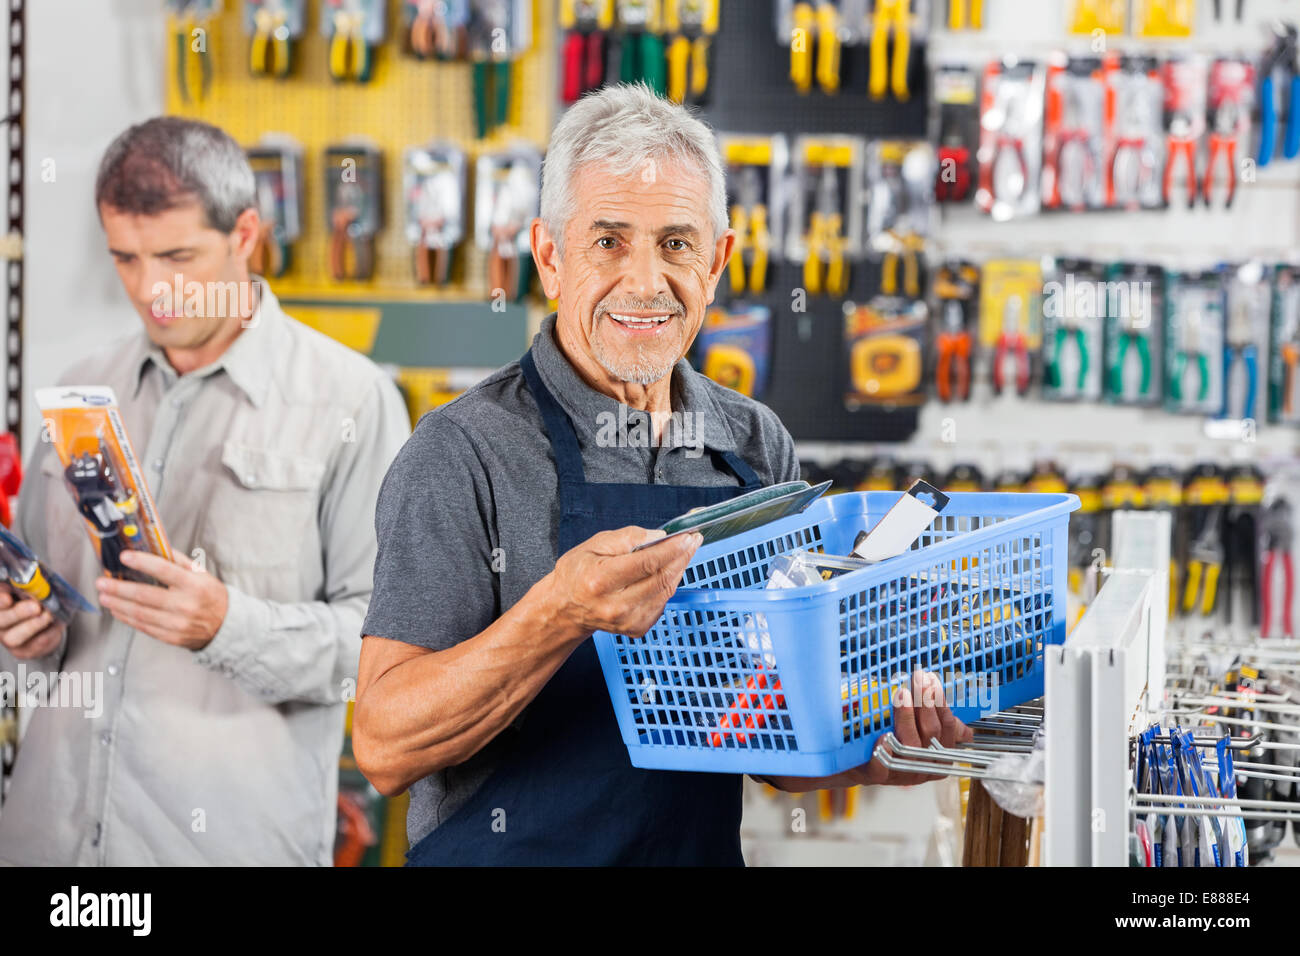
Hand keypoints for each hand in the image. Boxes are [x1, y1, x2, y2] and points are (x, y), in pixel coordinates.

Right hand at [0, 590, 64, 659]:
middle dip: (18, 613)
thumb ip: (29, 586)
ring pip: (14, 637)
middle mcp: (0, 623)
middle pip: (1, 620)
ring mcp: (9, 639)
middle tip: (35, 607)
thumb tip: (36, 579)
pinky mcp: (23, 651)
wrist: (46, 625)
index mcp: (1, 606)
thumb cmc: (35, 603)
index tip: (8, 598)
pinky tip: (56, 624)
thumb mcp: (31, 590)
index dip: (0, 601)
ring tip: (48, 615)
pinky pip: (34, 645)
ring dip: (33, 625)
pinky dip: (48, 633)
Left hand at [96, 550, 228, 650]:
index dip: (142, 563)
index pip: (164, 570)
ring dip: (117, 604)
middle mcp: (185, 604)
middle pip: (144, 595)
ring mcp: (177, 623)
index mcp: (193, 584)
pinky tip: (117, 609)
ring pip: (140, 613)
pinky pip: (143, 627)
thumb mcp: (201, 574)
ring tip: (104, 595)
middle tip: (102, 582)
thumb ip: (177, 561)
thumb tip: (152, 548)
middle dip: (119, 588)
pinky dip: (126, 617)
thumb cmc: (210, 595)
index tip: (124, 557)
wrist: (225, 626)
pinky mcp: (171, 637)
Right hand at [545, 527, 701, 639]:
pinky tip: (664, 572)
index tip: (687, 536)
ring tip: (681, 552)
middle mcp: (616, 605)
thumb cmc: (577, 573)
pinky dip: (668, 585)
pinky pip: (663, 602)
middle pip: (661, 578)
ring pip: (667, 591)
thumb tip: (658, 537)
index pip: (646, 563)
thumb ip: (627, 538)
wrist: (566, 608)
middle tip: (693, 540)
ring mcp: (628, 621)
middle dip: (682, 556)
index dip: (671, 549)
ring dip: (678, 569)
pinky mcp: (637, 628)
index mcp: (600, 580)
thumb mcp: (594, 544)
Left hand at [846, 671, 973, 786]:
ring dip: (907, 718)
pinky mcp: (880, 776)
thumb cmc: (896, 741)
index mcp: (940, 756)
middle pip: (931, 733)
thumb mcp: (921, 733)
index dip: (940, 702)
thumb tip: (966, 729)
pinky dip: (885, 750)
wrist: (862, 762)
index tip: (931, 679)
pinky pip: (884, 766)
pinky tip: (883, 734)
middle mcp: (925, 766)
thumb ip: (940, 728)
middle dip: (926, 703)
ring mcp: (903, 773)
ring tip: (902, 695)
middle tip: (919, 679)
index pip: (946, 727)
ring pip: (911, 746)